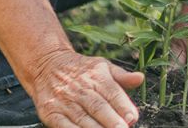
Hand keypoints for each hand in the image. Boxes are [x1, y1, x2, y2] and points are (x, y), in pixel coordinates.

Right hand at [29, 49, 143, 127]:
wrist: (47, 65)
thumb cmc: (82, 70)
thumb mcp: (103, 66)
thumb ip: (122, 76)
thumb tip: (140, 78)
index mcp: (96, 76)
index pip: (112, 92)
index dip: (123, 106)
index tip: (132, 117)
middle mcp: (80, 88)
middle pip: (98, 107)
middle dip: (112, 121)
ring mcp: (64, 101)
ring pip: (82, 118)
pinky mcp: (51, 113)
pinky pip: (64, 126)